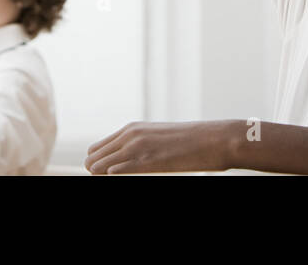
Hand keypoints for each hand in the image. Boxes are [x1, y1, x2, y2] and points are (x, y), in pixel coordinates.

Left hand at [84, 120, 231, 174]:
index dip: (97, 163)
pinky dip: (115, 175)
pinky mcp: (149, 161)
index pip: (97, 148)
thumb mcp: (157, 137)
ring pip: (102, 165)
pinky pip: (119, 170)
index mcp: (131, 129)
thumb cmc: (188, 141)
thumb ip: (139, 145)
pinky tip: (116, 177)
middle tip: (106, 177)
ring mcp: (138, 147)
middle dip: (95, 170)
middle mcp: (130, 135)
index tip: (104, 174)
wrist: (213, 138)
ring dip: (102, 174)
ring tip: (111, 178)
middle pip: (94, 157)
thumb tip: (125, 160)